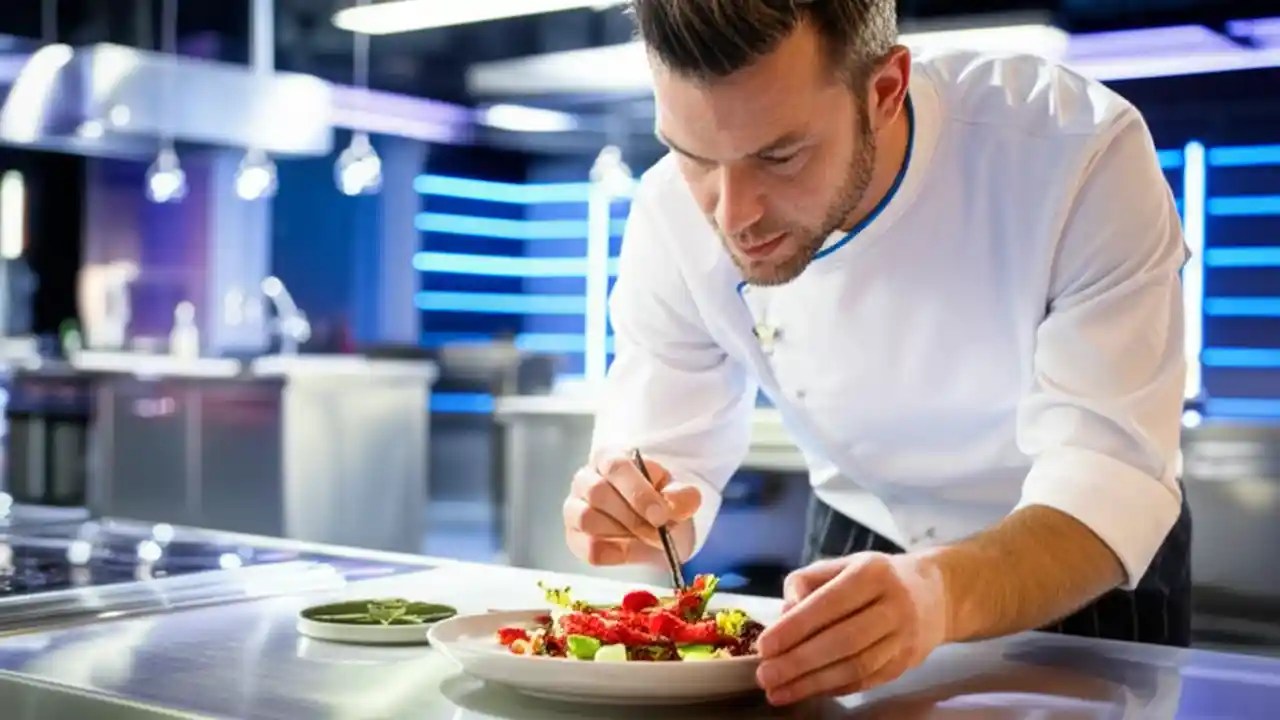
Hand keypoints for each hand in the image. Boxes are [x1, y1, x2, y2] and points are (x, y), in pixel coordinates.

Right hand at [562, 455, 701, 565]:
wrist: (653, 529)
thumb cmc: (661, 503)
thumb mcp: (678, 495)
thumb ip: (682, 496)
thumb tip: (672, 503)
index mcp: (610, 458)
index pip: (616, 467)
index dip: (638, 493)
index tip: (661, 516)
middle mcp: (585, 479)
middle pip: (598, 492)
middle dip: (633, 518)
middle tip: (659, 534)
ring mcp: (574, 508)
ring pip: (587, 519)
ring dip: (623, 535)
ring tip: (647, 540)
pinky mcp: (574, 537)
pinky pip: (588, 548)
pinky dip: (615, 553)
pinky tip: (633, 550)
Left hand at [754, 553, 949, 705]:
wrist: (935, 595)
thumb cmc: (875, 578)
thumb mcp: (842, 565)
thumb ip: (807, 582)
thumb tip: (783, 613)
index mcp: (872, 573)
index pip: (829, 603)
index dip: (795, 627)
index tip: (764, 646)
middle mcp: (893, 605)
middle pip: (843, 640)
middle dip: (799, 662)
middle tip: (765, 676)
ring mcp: (904, 638)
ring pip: (856, 667)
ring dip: (812, 683)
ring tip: (779, 692)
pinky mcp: (906, 664)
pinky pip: (866, 681)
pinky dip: (833, 689)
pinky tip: (807, 692)